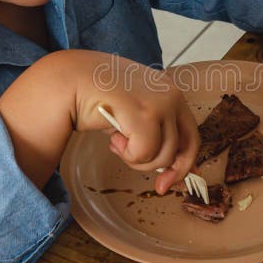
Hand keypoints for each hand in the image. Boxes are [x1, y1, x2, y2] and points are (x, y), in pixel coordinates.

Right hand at [0, 50, 198, 192]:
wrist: (70, 80)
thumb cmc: (98, 98)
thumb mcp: (133, 117)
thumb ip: (153, 136)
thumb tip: (170, 171)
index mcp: (171, 94)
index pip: (192, 135)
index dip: (185, 164)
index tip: (169, 182)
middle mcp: (172, 95)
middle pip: (184, 149)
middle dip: (164, 168)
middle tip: (142, 169)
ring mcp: (161, 103)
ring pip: (164, 155)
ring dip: (137, 158)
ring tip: (118, 140)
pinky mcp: (145, 112)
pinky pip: (145, 152)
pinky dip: (127, 154)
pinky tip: (113, 138)